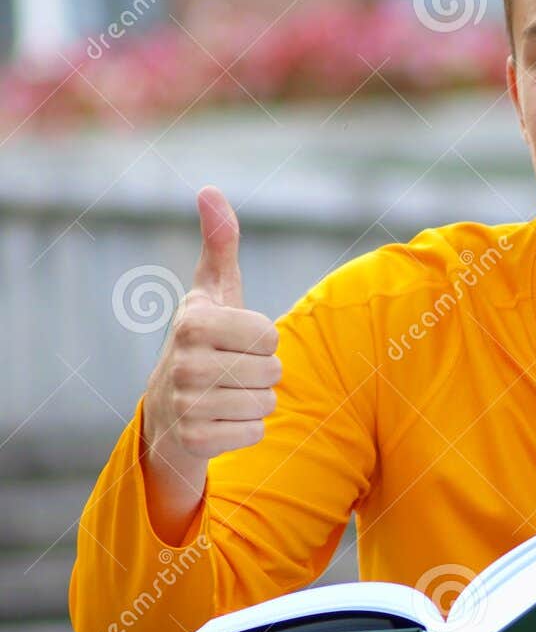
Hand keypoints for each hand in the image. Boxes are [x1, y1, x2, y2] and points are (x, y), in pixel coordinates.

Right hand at [143, 186, 282, 472]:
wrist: (167, 409)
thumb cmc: (203, 340)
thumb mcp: (212, 292)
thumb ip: (220, 243)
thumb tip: (209, 190)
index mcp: (193, 322)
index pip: (269, 335)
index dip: (262, 340)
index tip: (234, 340)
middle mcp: (183, 362)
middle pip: (272, 371)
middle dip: (262, 373)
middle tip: (231, 371)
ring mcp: (185, 405)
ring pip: (266, 403)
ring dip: (256, 401)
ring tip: (226, 395)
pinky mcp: (194, 441)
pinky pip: (254, 433)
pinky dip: (246, 430)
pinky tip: (221, 421)